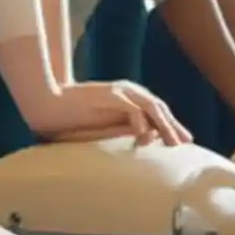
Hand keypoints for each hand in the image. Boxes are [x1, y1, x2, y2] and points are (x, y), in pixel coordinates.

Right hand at [32, 81, 191, 146]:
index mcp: (126, 95)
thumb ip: (121, 126)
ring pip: (152, 108)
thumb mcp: (103, 122)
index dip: (170, 123)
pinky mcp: (109, 96)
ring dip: (164, 126)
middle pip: (159, 107)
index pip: (156, 108)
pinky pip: (133, 110)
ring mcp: (119, 91)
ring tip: (172, 144)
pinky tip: (145, 138)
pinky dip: (142, 124)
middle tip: (186, 143)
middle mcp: (127, 90)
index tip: (182, 140)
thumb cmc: (72, 115)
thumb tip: (143, 139)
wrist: (48, 103)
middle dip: (173, 125)